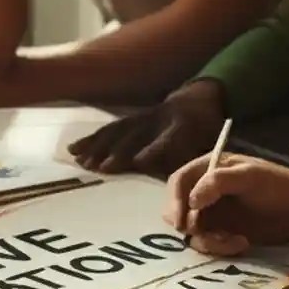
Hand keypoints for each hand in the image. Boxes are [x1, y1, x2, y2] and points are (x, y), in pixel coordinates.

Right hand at [68, 80, 226, 175]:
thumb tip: (186, 190)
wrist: (200, 97)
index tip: (137, 162)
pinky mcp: (133, 116)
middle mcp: (160, 120)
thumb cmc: (207, 130)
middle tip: (99, 167)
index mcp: (184, 127)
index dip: (152, 150)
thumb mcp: (212, 145)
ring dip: (98, 145)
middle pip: (135, 136)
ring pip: (119, 130)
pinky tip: (76, 148)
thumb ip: (197, 163)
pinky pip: (111, 127)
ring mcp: (144, 116)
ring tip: (80, 160)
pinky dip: (93, 138)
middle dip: (116, 151)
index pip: (167, 140)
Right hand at [164, 153, 288, 255]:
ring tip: (233, 241)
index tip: (181, 222)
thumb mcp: (249, 176)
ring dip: (208, 240)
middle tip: (204, 234)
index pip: (178, 183)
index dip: (174, 201)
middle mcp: (205, 191)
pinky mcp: (222, 233)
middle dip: (188, 225)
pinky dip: (220, 247)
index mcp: (208, 170)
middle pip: (177, 209)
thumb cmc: (278, 185)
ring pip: (192, 231)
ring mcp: (212, 213)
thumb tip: (191, 202)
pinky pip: (208, 244)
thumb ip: (217, 182)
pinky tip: (241, 243)